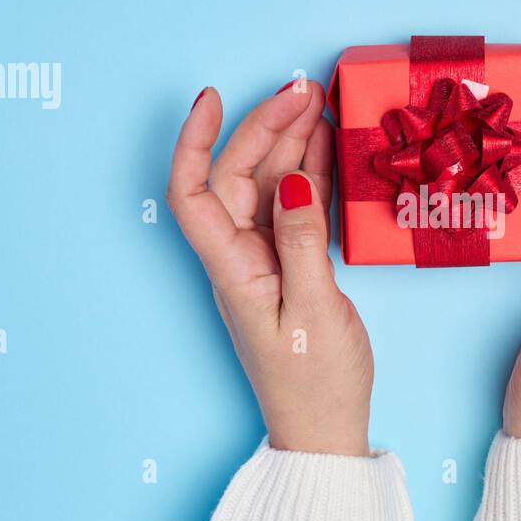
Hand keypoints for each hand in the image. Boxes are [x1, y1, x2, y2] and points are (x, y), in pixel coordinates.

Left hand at [166, 81, 372, 455]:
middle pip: (240, 176)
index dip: (196, 141)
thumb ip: (304, 242)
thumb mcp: (314, 311)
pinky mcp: (295, 265)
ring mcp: (267, 260)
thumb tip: (296, 180)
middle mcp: (241, 257)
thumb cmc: (315, 383)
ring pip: (271, 185)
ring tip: (320, 104)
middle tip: (306, 91)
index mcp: (231, 269)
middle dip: (267, 127)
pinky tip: (328, 145)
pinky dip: (313, 173)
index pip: (193, 192)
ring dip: (292, 142)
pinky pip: (298, 207)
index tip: (213, 97)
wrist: (326, 429)